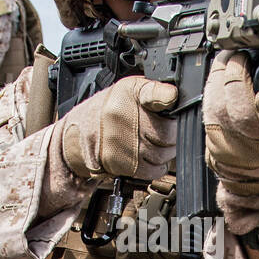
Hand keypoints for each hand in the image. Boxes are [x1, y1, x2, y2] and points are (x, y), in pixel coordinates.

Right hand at [57, 76, 177, 181]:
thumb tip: (176, 97)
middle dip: (173, 135)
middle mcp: (124, 118)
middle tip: (169, 131)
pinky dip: (158, 166)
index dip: (165, 95)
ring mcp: (123, 143)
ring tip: (159, 143)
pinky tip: (152, 156)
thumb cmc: (112, 109)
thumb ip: (154, 90)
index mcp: (129, 94)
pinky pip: (153, 170)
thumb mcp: (130, 89)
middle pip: (166, 133)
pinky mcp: (122, 164)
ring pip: (162, 154)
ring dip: (167, 152)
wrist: (82, 132)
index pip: (152, 93)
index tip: (172, 96)